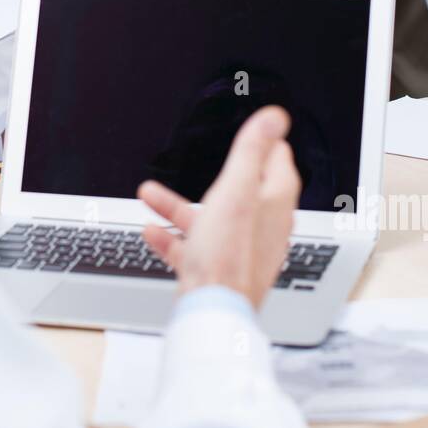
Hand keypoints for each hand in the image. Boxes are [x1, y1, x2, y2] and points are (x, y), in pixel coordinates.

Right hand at [137, 106, 299, 308]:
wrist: (213, 310)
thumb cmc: (228, 253)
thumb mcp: (237, 189)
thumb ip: (252, 150)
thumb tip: (275, 116)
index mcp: (274, 202)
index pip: (278, 161)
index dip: (264, 143)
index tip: (253, 131)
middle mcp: (264, 226)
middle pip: (244, 189)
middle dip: (217, 174)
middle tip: (205, 158)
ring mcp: (243, 249)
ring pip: (211, 218)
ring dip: (180, 204)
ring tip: (149, 193)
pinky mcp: (222, 270)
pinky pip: (196, 246)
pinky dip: (174, 236)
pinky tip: (152, 231)